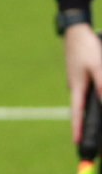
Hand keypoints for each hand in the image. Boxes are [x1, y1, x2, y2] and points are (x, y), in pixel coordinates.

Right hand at [67, 23, 101, 145]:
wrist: (76, 30)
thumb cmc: (87, 48)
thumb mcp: (98, 68)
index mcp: (76, 87)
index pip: (76, 113)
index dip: (77, 129)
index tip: (77, 143)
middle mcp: (75, 86)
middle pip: (80, 109)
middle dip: (85, 123)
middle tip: (90, 136)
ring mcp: (77, 80)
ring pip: (85, 98)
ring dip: (91, 109)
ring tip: (94, 120)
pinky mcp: (80, 74)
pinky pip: (87, 90)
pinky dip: (93, 96)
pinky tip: (97, 92)